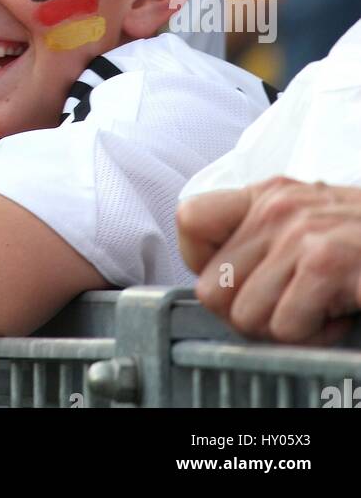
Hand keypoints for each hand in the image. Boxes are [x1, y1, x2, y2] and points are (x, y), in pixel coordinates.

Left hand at [177, 177, 360, 343]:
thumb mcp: (308, 221)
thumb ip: (259, 235)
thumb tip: (215, 280)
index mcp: (266, 195)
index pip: (190, 220)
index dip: (206, 264)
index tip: (241, 280)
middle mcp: (277, 207)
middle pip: (213, 289)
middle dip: (251, 312)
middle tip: (294, 303)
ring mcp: (300, 232)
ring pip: (247, 316)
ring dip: (288, 326)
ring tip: (322, 304)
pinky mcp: (325, 262)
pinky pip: (284, 326)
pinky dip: (315, 335)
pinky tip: (339, 312)